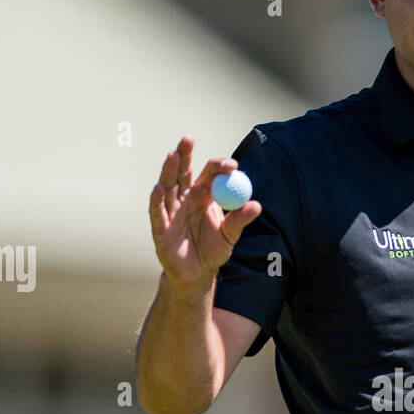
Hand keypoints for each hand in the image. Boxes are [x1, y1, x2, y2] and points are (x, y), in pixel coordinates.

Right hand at [148, 135, 261, 287]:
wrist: (197, 274)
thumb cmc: (214, 250)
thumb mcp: (230, 235)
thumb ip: (240, 220)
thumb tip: (256, 205)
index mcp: (203, 194)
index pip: (209, 173)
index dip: (218, 167)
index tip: (231, 166)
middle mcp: (184, 197)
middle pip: (183, 172)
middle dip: (184, 155)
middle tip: (188, 138)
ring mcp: (170, 210)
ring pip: (168, 186)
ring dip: (169, 171)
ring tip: (173, 155)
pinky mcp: (160, 227)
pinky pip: (157, 212)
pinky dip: (157, 200)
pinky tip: (158, 188)